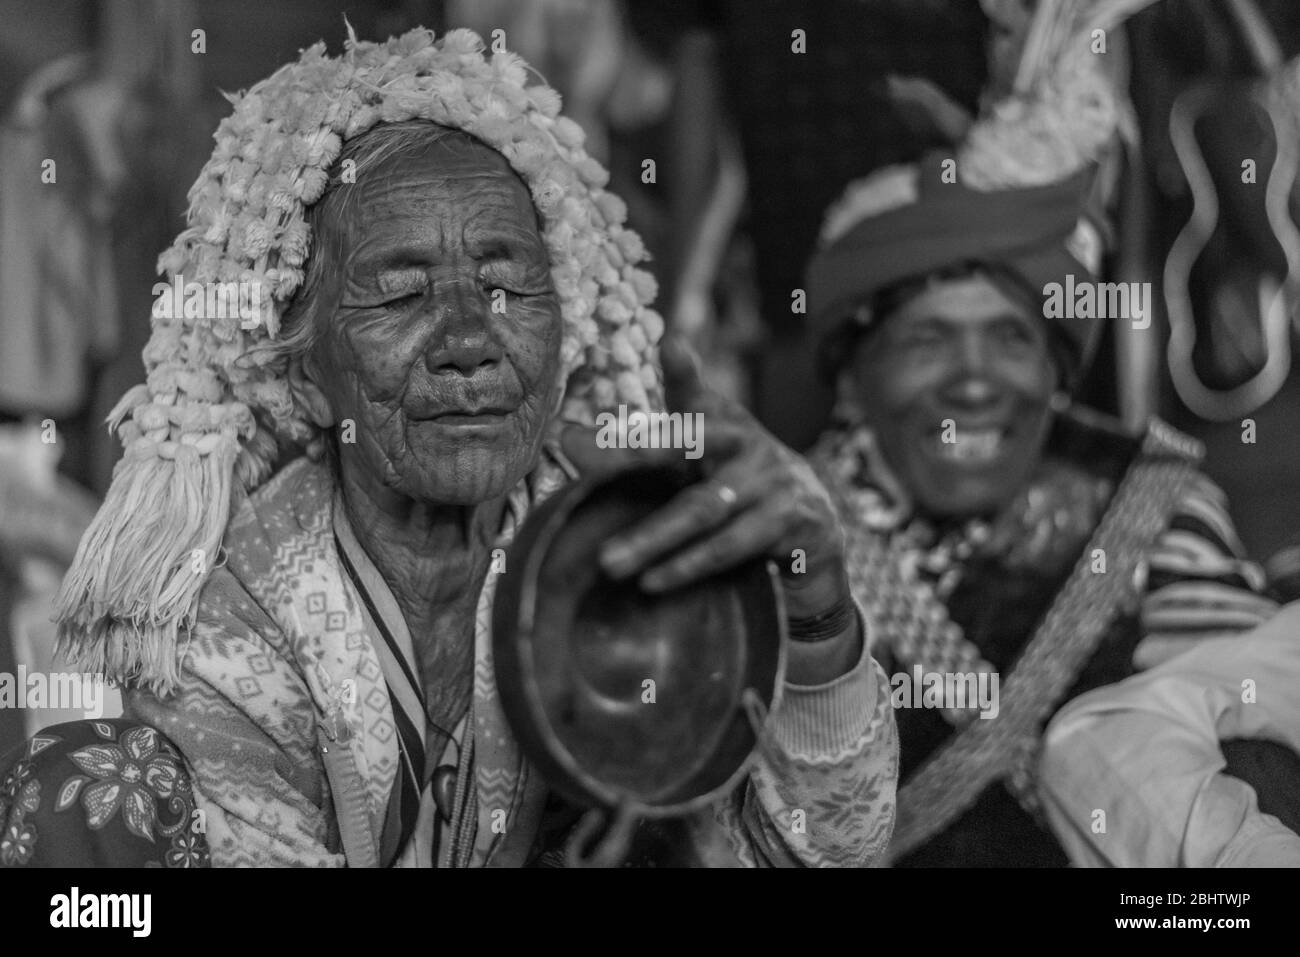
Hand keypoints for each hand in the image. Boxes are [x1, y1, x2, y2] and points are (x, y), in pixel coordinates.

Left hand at [559, 337, 861, 682]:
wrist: (815, 533)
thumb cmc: (738, 489)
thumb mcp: (698, 462)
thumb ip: (637, 450)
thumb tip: (566, 439)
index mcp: (723, 424)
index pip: (695, 396)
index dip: (684, 372)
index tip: (672, 349)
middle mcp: (750, 444)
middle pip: (689, 444)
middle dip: (633, 453)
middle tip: (580, 455)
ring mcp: (773, 483)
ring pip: (703, 510)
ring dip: (653, 537)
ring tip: (608, 561)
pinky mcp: (788, 524)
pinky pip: (731, 547)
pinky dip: (689, 565)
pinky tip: (653, 581)